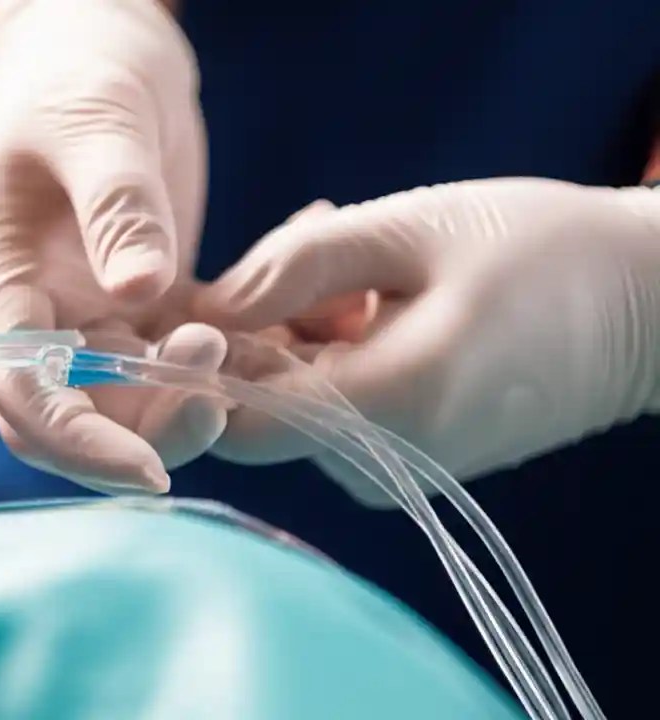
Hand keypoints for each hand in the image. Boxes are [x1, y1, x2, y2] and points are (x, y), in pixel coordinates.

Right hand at [0, 0, 221, 493]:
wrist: (100, 44)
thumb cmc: (77, 70)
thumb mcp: (95, 122)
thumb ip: (117, 204)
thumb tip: (141, 292)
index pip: (18, 386)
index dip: (75, 438)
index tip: (147, 465)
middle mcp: (32, 309)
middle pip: (75, 411)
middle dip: (147, 427)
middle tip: (225, 401)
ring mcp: (86, 310)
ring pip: (133, 395)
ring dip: (196, 396)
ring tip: (261, 355)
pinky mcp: (140, 300)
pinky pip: (181, 354)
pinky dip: (233, 355)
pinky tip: (289, 327)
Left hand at [195, 179, 659, 505]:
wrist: (647, 307)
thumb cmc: (540, 249)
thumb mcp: (407, 228)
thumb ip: (294, 266)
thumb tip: (204, 308)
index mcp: (389, 407)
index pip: (234, 422)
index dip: (199, 360)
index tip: (205, 292)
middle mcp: (383, 464)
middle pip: (259, 406)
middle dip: (260, 322)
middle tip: (308, 239)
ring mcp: (396, 472)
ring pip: (295, 400)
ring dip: (301, 326)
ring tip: (360, 261)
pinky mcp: (408, 462)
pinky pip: (334, 406)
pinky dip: (335, 349)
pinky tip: (378, 294)